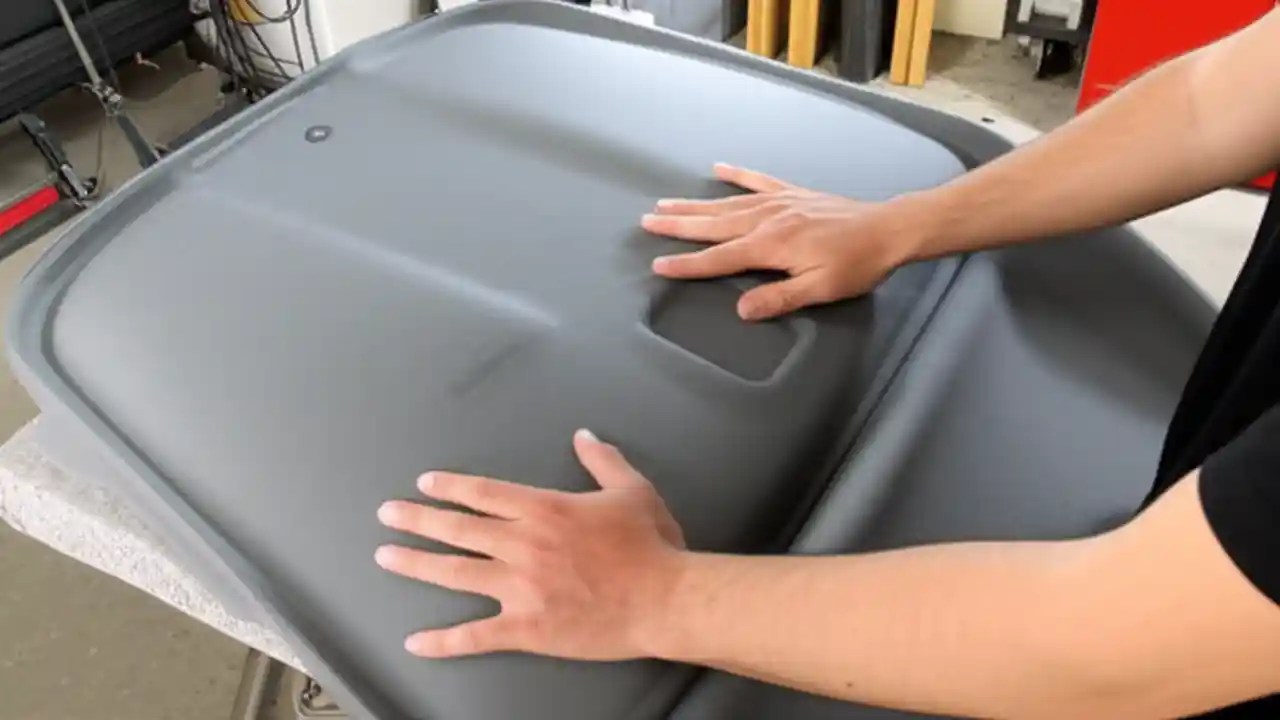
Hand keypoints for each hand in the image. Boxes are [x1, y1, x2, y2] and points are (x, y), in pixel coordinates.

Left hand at [375, 430, 686, 659]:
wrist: (665, 599)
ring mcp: (520, 587)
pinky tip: (416, 641)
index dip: (451, 486)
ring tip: (385, 556)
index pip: (484, 493)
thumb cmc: (651, 546)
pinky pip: (475, 636)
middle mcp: (524, 544)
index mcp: (545, 509)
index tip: (425, 484)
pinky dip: (442, 640)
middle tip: (387, 514)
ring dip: (416, 564)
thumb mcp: (631, 490)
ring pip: (455, 573)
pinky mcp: (526, 628)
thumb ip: (603, 460)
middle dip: (417, 519)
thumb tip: (584, 435)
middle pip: (458, 528)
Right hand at [642, 163, 923, 320]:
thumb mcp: (819, 290)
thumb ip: (779, 299)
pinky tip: (718, 168)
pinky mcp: (792, 193)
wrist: (888, 230)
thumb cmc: (856, 265)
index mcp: (770, 246)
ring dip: (695, 204)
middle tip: (646, 221)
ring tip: (666, 203)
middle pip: (713, 224)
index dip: (687, 265)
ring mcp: (779, 202)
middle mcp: (767, 219)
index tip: (658, 266)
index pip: (719, 259)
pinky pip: (758, 181)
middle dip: (678, 224)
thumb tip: (741, 310)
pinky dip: (737, 174)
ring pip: (727, 204)